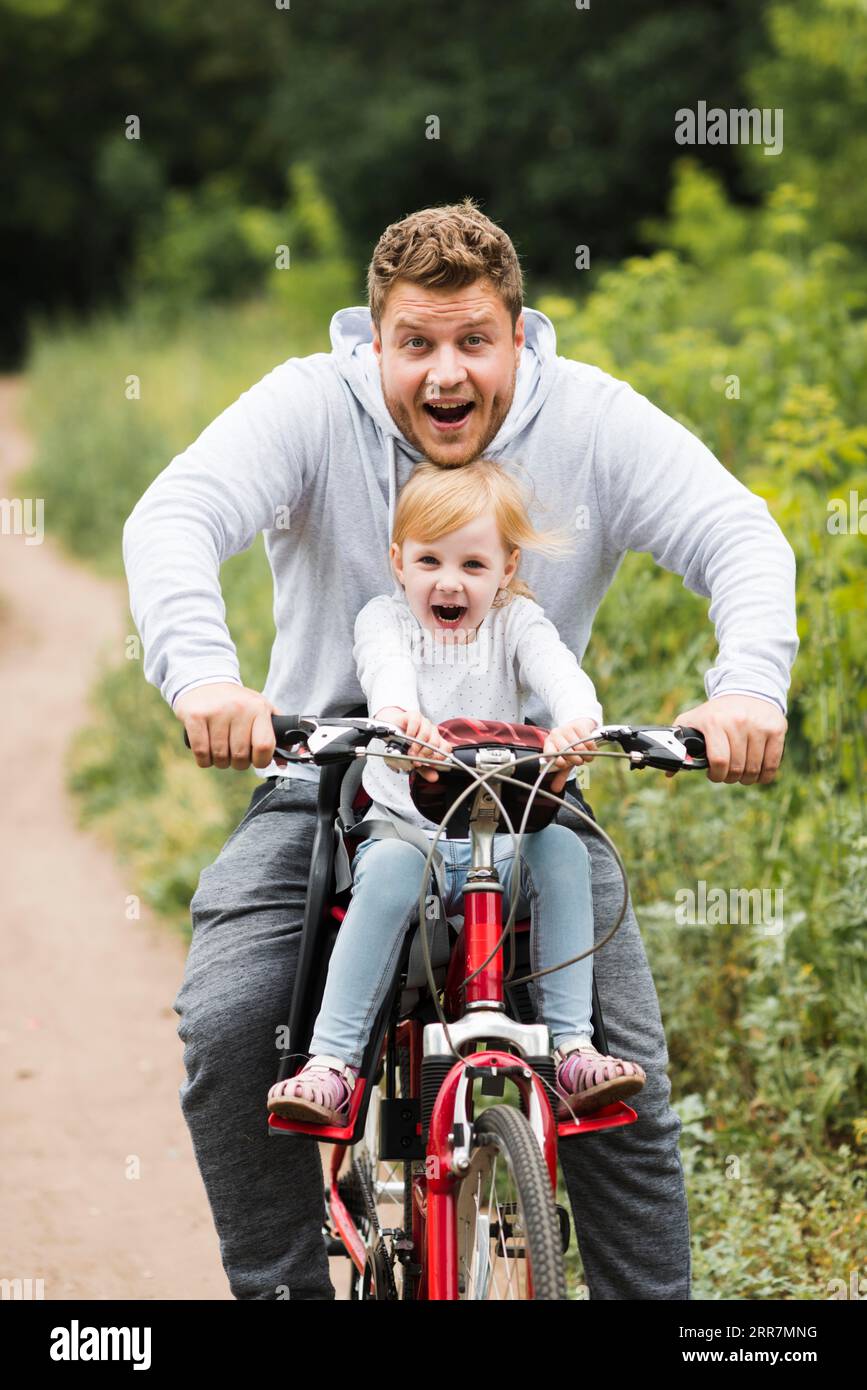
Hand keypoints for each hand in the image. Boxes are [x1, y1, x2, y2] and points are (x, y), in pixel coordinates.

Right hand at [175, 682, 279, 770]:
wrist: (205, 681)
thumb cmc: (237, 702)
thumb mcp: (261, 709)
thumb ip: (276, 734)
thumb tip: (283, 763)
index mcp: (258, 708)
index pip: (265, 746)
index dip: (261, 761)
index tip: (256, 760)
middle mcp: (239, 708)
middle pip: (240, 756)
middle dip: (238, 763)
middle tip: (235, 754)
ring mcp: (216, 712)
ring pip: (220, 757)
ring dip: (220, 761)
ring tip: (221, 750)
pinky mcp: (195, 717)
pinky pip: (202, 753)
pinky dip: (204, 760)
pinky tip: (207, 752)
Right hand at [375, 707, 452, 781]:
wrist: (392, 730)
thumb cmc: (405, 744)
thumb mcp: (415, 760)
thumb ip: (425, 770)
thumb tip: (434, 778)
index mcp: (436, 741)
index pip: (446, 748)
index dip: (438, 757)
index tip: (429, 763)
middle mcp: (432, 731)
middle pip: (435, 742)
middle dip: (425, 754)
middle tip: (416, 759)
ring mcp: (424, 722)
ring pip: (426, 734)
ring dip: (417, 746)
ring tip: (410, 751)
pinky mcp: (414, 715)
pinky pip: (416, 723)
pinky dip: (411, 732)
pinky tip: (407, 738)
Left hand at [542, 718, 598, 795]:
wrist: (577, 727)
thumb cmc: (569, 746)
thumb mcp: (565, 760)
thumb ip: (560, 775)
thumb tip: (555, 790)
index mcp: (549, 744)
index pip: (550, 753)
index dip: (558, 761)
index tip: (565, 765)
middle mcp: (555, 735)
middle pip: (567, 751)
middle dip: (576, 759)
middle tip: (579, 761)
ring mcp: (567, 728)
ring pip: (579, 747)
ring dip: (586, 755)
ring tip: (586, 756)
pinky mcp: (579, 725)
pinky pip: (588, 740)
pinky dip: (592, 748)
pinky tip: (592, 749)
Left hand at [665, 695, 787, 784]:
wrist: (746, 689)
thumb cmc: (716, 712)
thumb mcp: (693, 721)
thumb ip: (678, 744)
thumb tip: (669, 773)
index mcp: (714, 722)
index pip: (718, 761)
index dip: (716, 775)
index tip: (714, 774)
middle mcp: (737, 722)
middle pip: (737, 768)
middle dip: (731, 778)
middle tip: (728, 774)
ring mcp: (759, 726)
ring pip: (755, 769)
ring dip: (747, 778)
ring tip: (742, 773)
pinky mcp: (776, 729)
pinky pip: (773, 764)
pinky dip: (765, 776)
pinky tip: (758, 773)